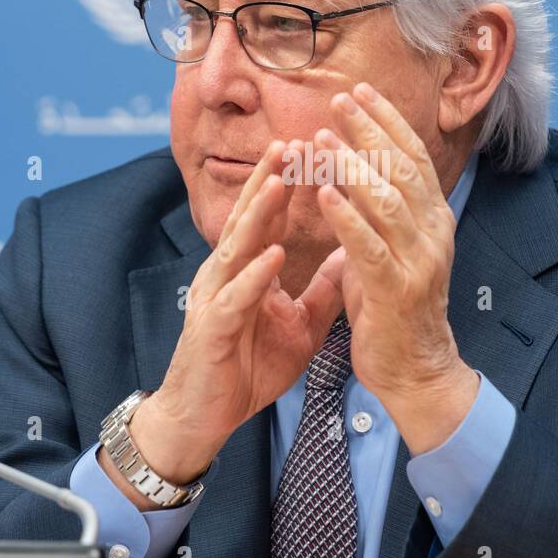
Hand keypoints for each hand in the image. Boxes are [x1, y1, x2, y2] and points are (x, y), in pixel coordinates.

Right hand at [138, 139, 345, 482]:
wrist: (205, 416)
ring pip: (238, 246)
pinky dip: (255, 275)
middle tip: (293, 140)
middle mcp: (228, 275)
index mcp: (249, 270)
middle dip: (270, 179)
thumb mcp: (301, 324)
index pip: (270, 218)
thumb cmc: (248, 367)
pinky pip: (236, 297)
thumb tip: (352, 255)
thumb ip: (324, 289)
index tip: (315, 148)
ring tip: (280, 180)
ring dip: (258, 214)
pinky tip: (273, 254)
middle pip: (249, 218)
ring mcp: (216, 299)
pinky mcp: (213, 329)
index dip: (290, 183)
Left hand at [313, 83, 477, 449]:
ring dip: (355, 165)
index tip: (360, 91)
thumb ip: (378, 215)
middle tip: (339, 99)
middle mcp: (433, 233)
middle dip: (370, 130)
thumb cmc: (395, 311)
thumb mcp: (391, 251)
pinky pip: (370, 246)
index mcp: (433, 220)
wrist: (417, 372)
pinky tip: (324, 192)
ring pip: (388, 200)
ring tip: (323, 139)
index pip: (413, 157)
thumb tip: (352, 173)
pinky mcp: (397, 291)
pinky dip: (347, 216)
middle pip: (403, 168)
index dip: (387, 122)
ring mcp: (419, 261)